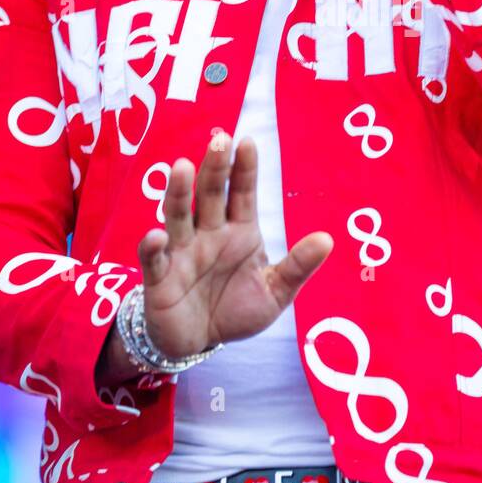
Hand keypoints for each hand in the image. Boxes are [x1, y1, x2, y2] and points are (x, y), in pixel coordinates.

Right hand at [132, 135, 332, 364]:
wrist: (200, 342)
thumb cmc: (236, 309)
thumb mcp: (274, 292)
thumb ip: (297, 266)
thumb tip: (328, 239)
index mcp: (239, 231)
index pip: (243, 192)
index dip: (244, 168)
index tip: (247, 141)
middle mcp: (208, 232)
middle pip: (210, 194)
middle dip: (214, 168)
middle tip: (219, 140)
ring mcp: (181, 250)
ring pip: (177, 214)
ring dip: (178, 192)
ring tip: (180, 167)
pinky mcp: (159, 276)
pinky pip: (153, 257)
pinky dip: (153, 245)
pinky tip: (158, 234)